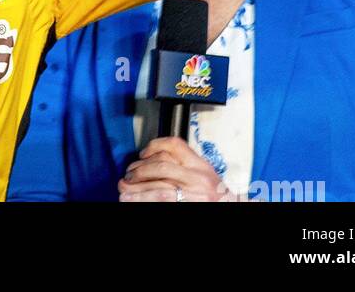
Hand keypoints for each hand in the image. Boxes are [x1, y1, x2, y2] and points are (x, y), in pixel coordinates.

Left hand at [119, 136, 238, 202]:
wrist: (230, 208)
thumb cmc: (218, 197)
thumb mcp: (206, 175)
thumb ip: (185, 166)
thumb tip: (151, 162)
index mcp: (201, 166)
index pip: (175, 145)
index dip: (154, 146)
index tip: (142, 154)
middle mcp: (198, 178)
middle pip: (161, 167)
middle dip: (140, 170)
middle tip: (128, 175)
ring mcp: (194, 195)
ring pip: (159, 188)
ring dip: (137, 189)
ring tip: (124, 190)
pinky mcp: (187, 206)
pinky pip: (162, 200)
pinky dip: (144, 199)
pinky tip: (132, 200)